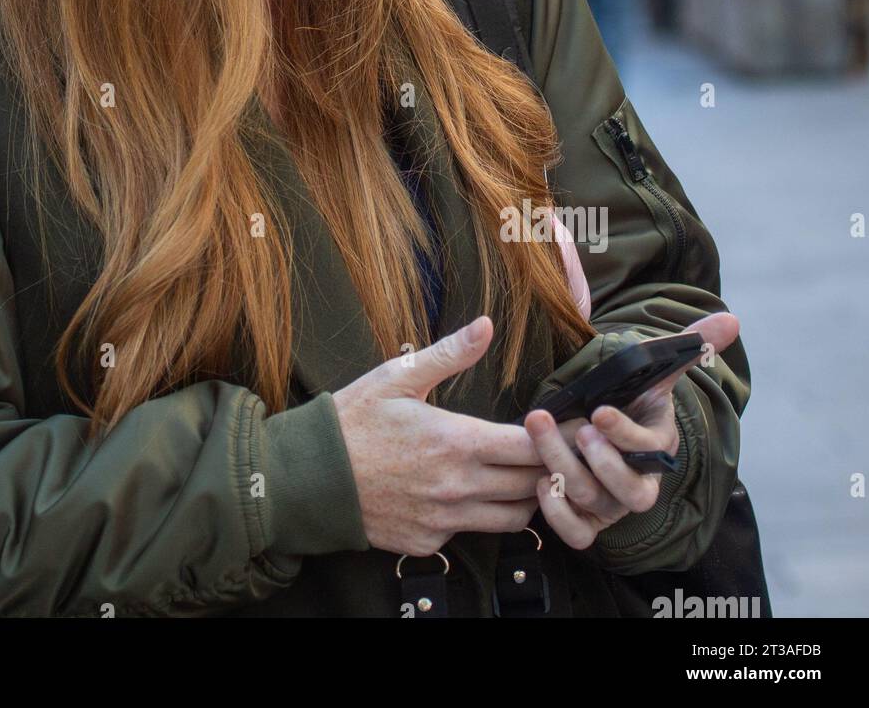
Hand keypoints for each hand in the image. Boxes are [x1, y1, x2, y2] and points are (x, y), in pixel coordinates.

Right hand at [332, 316, 550, 556]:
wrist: (308, 476)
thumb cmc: (352, 421)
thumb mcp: (397, 377)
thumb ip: (449, 354)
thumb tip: (485, 326)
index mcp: (456, 442)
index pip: (531, 448)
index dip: (552, 437)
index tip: (560, 427)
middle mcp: (458, 487)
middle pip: (531, 485)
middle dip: (544, 467)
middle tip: (546, 450)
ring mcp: (444, 520)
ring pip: (512, 519)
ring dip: (521, 497)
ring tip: (516, 474)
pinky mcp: (428, 542)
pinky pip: (470, 533)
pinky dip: (477, 515)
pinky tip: (464, 492)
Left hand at [523, 311, 739, 550]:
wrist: (599, 426)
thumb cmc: (629, 397)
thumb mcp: (656, 370)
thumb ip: (689, 345)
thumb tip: (731, 319)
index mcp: (659, 447)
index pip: (650, 450)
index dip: (626, 435)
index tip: (599, 411)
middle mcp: (639, 482)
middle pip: (628, 490)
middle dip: (600, 462)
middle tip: (577, 428)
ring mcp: (612, 504)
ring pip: (592, 501)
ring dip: (563, 467)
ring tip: (539, 429)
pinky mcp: (586, 519)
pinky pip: (577, 535)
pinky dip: (558, 516)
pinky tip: (540, 484)